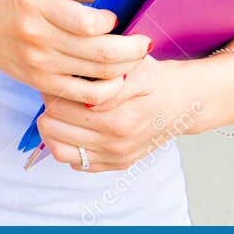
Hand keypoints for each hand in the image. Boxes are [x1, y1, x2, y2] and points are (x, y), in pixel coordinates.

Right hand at [0, 0, 149, 103]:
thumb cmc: (17, 3)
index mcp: (38, 6)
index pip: (87, 23)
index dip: (111, 22)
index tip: (116, 19)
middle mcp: (38, 36)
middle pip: (98, 52)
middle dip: (132, 49)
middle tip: (145, 44)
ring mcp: (40, 64)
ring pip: (97, 75)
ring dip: (126, 68)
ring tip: (135, 59)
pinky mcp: (42, 83)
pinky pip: (84, 94)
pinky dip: (108, 90)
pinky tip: (116, 79)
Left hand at [38, 55, 204, 171]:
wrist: (184, 104)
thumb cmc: (156, 81)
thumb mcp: (136, 69)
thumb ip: (109, 80)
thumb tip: (83, 93)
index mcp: (117, 119)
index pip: (59, 108)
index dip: (52, 89)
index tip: (58, 77)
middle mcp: (115, 144)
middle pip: (54, 129)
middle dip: (49, 108)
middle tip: (57, 92)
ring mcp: (115, 158)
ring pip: (59, 151)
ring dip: (53, 130)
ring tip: (61, 111)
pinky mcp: (116, 165)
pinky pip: (76, 162)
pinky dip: (68, 146)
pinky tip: (75, 127)